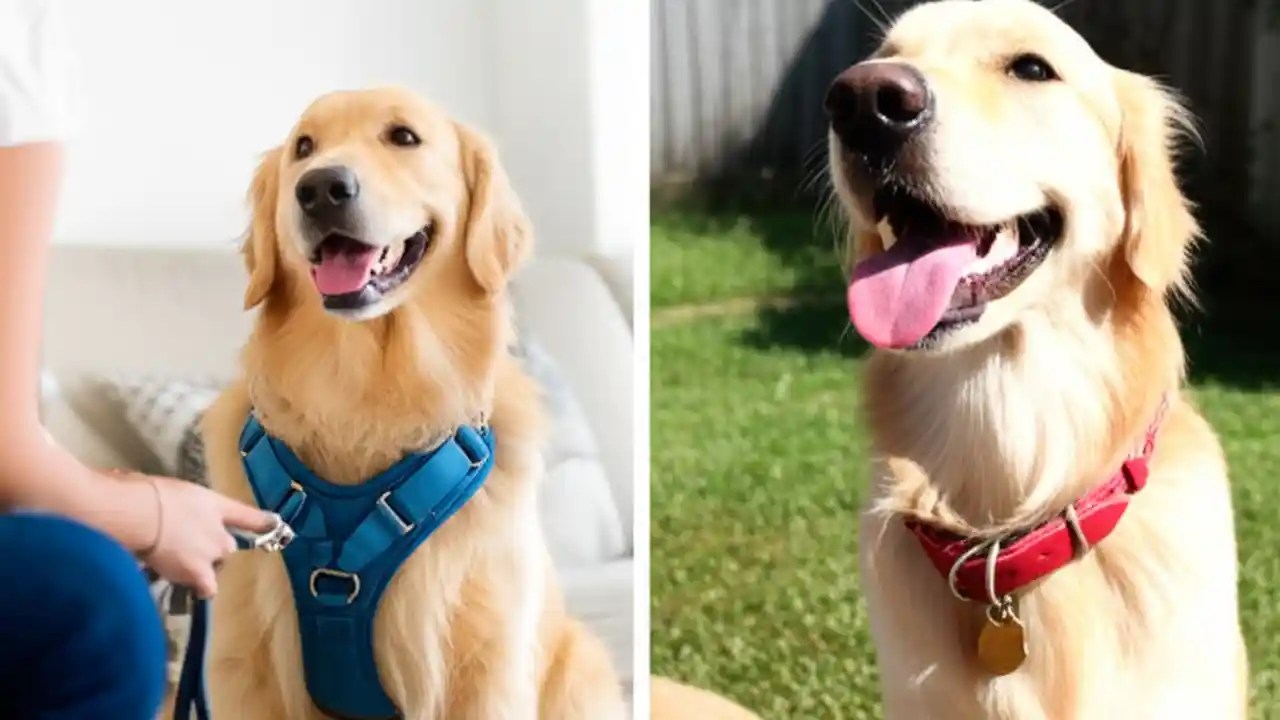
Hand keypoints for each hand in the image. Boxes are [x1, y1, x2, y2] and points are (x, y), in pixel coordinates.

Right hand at [118, 472, 274, 597]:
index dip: (262, 522)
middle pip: (228, 546)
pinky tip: (191, 588)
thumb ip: (180, 504)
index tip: (275, 525)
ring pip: (217, 565)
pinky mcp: (199, 573)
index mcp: (214, 504)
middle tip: (186, 549)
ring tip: (179, 565)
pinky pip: (207, 587)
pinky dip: (201, 589)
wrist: (141, 514)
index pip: (247, 515)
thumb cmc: (148, 495)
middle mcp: (220, 529)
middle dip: (213, 549)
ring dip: (204, 568)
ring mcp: (212, 552)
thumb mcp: (170, 492)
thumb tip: (164, 507)